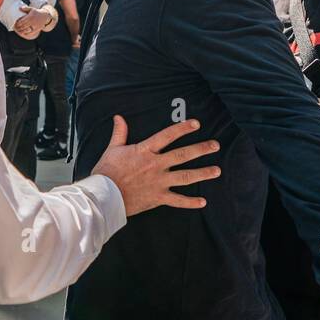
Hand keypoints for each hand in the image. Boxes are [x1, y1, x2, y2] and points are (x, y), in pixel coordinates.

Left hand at [14, 7, 50, 39]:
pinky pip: (30, 33)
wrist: (45, 16)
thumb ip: (26, 8)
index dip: (17, 23)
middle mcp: (33, 21)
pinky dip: (26, 34)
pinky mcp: (37, 29)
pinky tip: (23, 33)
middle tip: (15, 28)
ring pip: (26, 30)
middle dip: (18, 27)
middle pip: (23, 26)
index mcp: (31, 16)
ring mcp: (35, 26)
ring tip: (18, 31)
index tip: (15, 24)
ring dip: (21, 31)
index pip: (22, 21)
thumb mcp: (31, 9)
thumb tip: (19, 8)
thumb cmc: (36, 12)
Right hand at [92, 116, 220, 215]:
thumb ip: (119, 133)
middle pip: (183, 155)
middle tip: (215, 145)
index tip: (196, 124)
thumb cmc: (106, 172)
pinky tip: (203, 202)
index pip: (167, 136)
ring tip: (217, 170)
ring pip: (185, 176)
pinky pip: (177, 200)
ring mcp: (158, 182)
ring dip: (202, 173)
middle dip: (201, 149)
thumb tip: (118, 117)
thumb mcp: (112, 149)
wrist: (103, 195)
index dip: (182, 128)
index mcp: (145, 151)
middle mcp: (155, 165)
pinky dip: (190, 202)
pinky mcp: (157, 197)